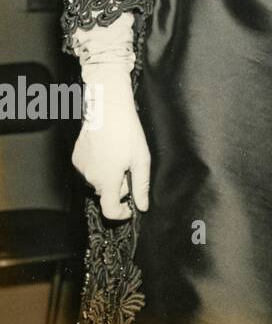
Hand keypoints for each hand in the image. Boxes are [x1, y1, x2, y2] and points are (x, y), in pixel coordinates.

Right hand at [72, 76, 150, 219]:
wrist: (107, 110)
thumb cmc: (127, 133)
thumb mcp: (142, 160)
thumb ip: (141, 186)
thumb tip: (142, 207)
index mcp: (107, 181)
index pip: (109, 210)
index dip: (121, 213)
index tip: (131, 207)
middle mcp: (90, 178)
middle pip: (107, 192)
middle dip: (120, 185)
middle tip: (130, 166)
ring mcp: (81, 167)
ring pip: (99, 180)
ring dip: (110, 175)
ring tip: (120, 154)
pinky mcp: (76, 158)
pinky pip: (90, 169)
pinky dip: (100, 166)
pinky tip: (108, 150)